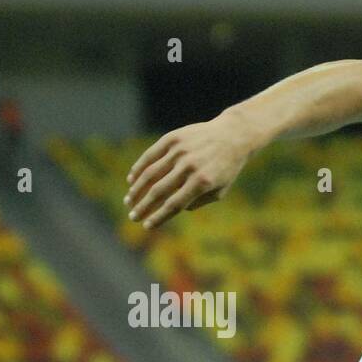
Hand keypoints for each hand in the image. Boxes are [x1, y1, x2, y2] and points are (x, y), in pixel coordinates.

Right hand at [124, 113, 253, 229]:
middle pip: (158, 191)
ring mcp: (179, 151)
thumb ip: (198, 201)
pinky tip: (131, 180)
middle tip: (133, 217)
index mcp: (202, 182)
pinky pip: (150, 155)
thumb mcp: (219, 190)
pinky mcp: (172, 139)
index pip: (174, 205)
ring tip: (129, 201)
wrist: (233, 135)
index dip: (159, 217)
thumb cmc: (227, 168)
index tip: (147, 226)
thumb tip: (174, 208)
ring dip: (136, 190)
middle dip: (143, 207)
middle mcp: (189, 167)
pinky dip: (139, 169)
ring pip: (150, 173)